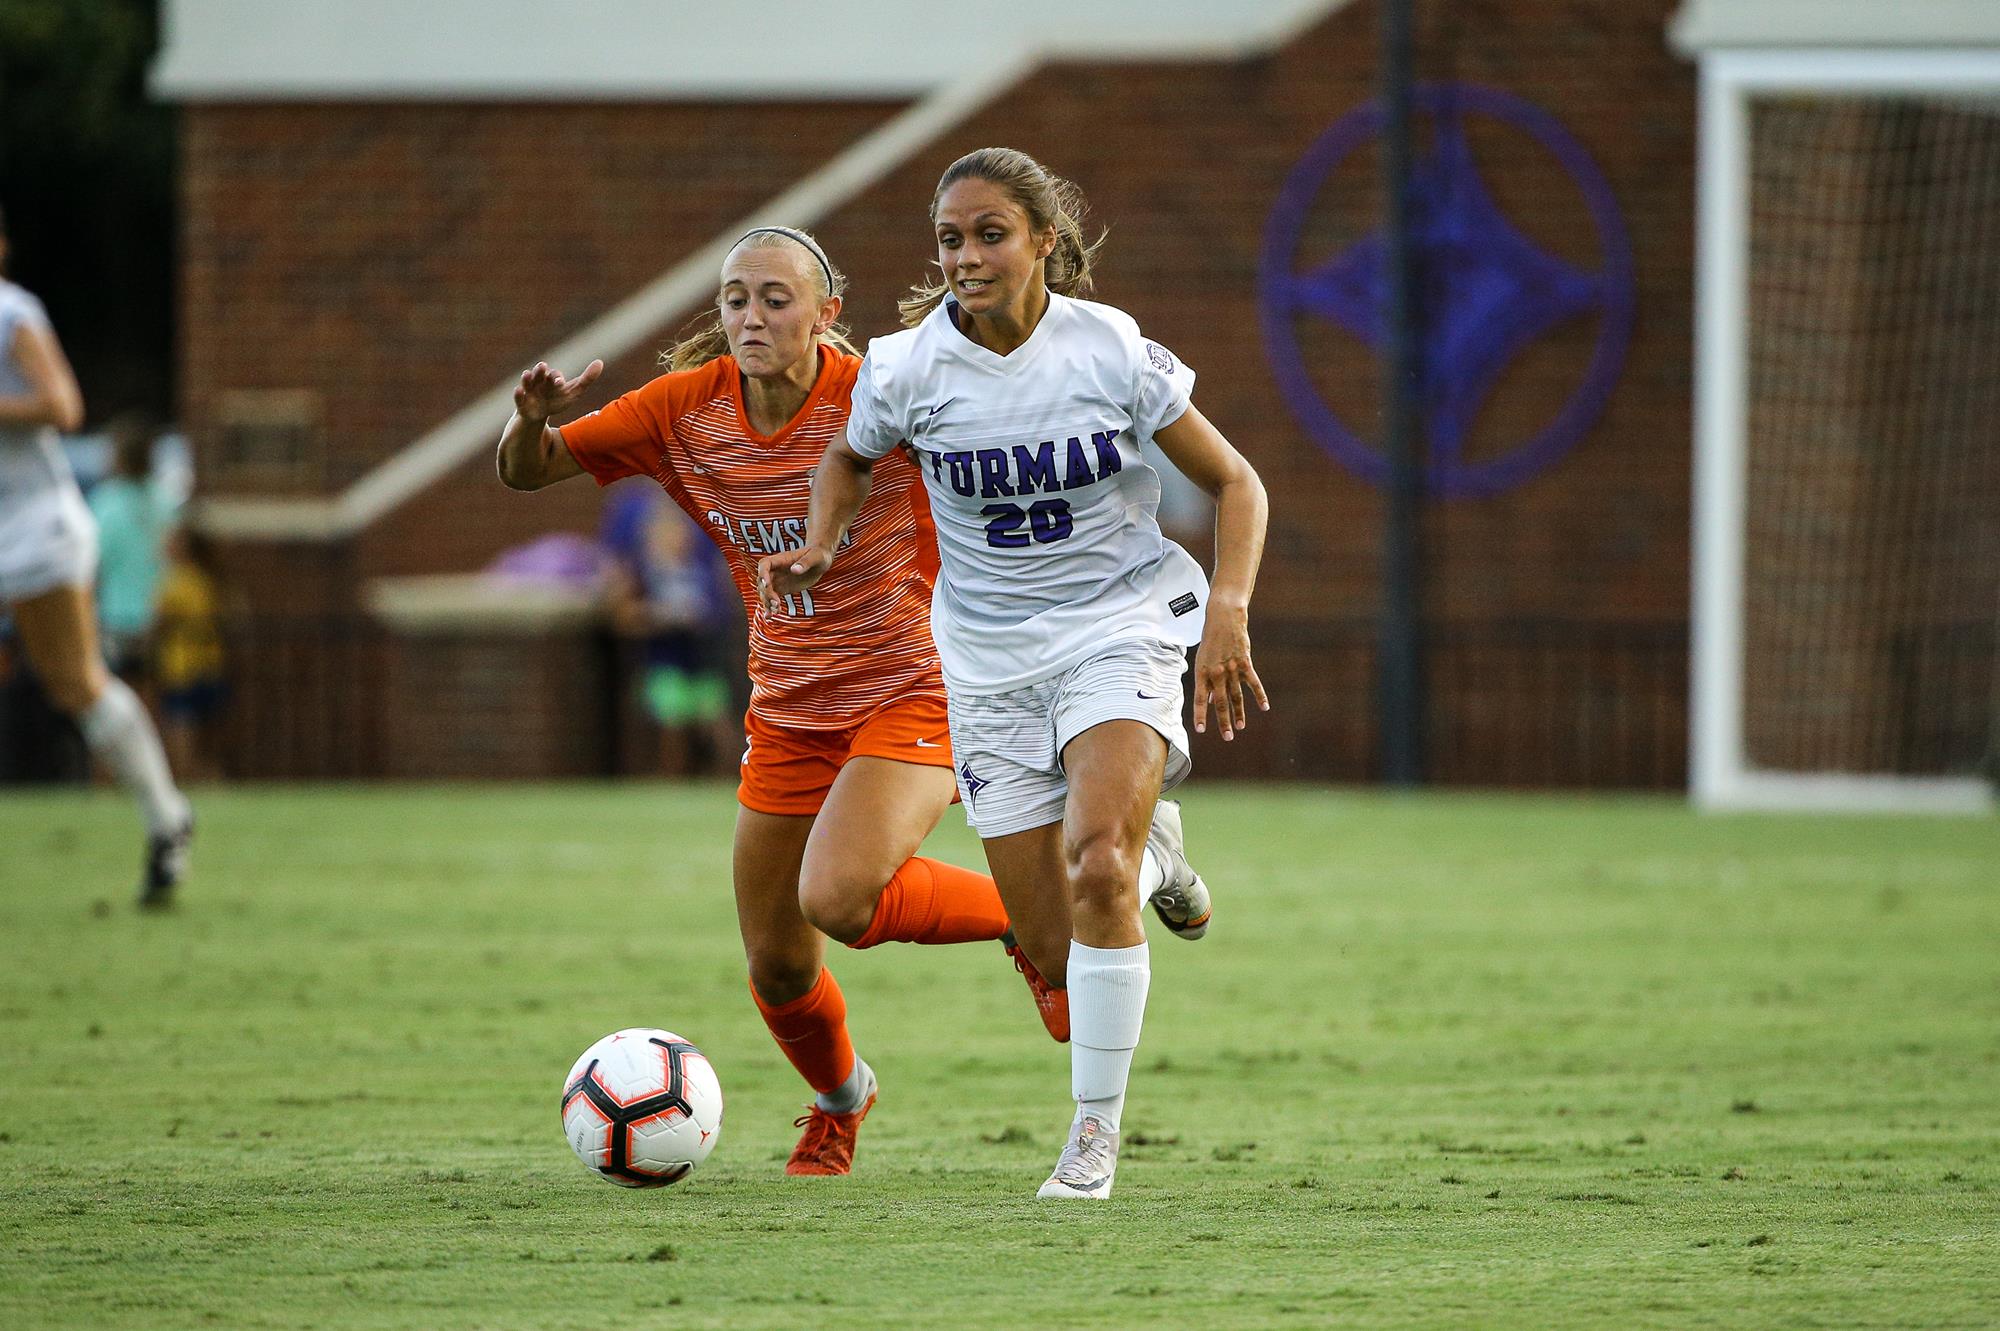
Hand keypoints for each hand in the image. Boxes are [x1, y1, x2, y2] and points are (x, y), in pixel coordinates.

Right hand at [513, 359, 603, 421]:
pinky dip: (518, 394)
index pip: (554, 375)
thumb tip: (600, 362)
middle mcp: (538, 382)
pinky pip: (518, 398)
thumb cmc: (557, 399)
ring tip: (527, 374)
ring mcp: (529, 392)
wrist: (540, 414)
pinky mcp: (521, 404)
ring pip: (526, 382)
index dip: (557, 378)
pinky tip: (518, 390)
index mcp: (550, 378)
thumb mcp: (574, 391)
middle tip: (543, 367)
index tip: (561, 383)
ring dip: (526, 378)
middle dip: (541, 371)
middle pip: (539, 374)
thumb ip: (587, 378)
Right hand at [755, 545, 833, 615]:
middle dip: (767, 593)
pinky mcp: (781, 589)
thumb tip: (795, 570)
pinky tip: (770, 616)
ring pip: (765, 592)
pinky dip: (770, 607)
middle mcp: (775, 570)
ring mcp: (777, 580)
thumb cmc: (818, 555)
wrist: (820, 562)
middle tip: (776, 603)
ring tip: (776, 611)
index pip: (764, 565)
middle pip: (762, 581)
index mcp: (780, 559)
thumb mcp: (815, 557)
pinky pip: (772, 599)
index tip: (766, 584)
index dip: (762, 574)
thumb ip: (805, 563)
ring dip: (768, 602)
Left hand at [1191, 600, 1268, 740]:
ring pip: (1237, 696)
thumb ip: (1208, 682)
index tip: (1201, 730)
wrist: (1223, 619)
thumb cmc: (1210, 641)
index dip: (1200, 715)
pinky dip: (1260, 696)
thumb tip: (1212, 701)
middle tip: (1227, 738)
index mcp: (1202, 672)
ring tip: (1240, 727)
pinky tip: (1264, 707)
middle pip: (1221, 702)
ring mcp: (1232, 669)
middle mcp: (1217, 673)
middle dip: (1223, 721)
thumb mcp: (1203, 661)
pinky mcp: (1245, 663)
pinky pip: (1253, 683)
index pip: (1200, 699)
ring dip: (1239, 713)